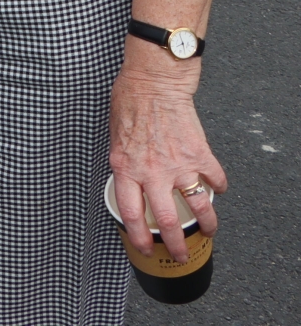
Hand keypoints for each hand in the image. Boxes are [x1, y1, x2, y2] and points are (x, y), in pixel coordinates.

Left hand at [109, 61, 223, 262]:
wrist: (153, 81)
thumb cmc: (129, 101)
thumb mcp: (115, 136)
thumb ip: (124, 162)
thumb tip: (129, 181)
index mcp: (126, 167)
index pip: (131, 213)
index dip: (139, 236)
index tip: (146, 247)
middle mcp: (153, 171)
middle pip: (166, 220)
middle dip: (175, 243)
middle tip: (179, 252)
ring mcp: (179, 165)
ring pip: (198, 207)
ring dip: (207, 224)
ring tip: (209, 231)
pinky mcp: (200, 155)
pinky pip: (216, 180)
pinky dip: (219, 187)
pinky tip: (217, 189)